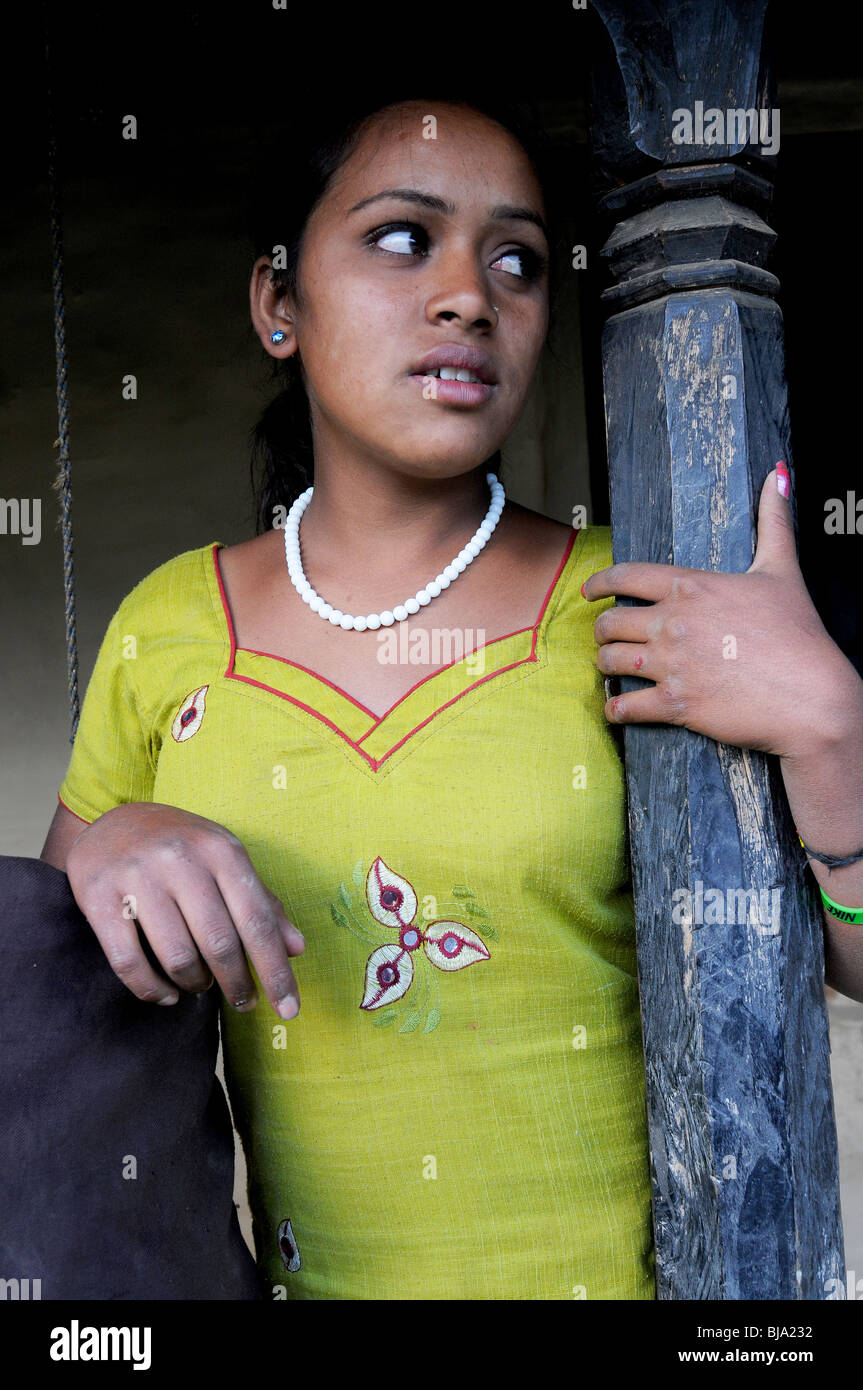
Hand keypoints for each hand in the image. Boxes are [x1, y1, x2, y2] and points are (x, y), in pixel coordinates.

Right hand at [65, 802, 304, 1018]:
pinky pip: (129, 962)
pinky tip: (167, 994)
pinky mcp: (99, 897)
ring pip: (177, 957)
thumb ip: (263, 903)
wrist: (114, 823)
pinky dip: (152, 990)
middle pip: (219, 943)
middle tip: (244, 1002)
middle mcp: (181, 859)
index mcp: (221, 850)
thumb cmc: (183, 849)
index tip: (289, 1009)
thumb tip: (296, 948)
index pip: (257, 921)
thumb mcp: (227, 862)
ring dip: (195, 984)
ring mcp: (138, 876)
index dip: (275, 970)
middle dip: (237, 984)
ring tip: (201, 985)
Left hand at [582, 465, 854, 758]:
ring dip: (605, 665)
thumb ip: (773, 521)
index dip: (599, 583)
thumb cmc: (798, 633)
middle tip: (606, 637)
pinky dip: (615, 709)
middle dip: (601, 630)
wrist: (812, 696)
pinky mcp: (675, 703)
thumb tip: (778, 475)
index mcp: (691, 587)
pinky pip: (625, 706)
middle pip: (609, 622)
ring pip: (609, 661)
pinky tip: (617, 709)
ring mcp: (671, 664)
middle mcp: (673, 623)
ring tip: (611, 668)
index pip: (625, 576)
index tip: (588, 591)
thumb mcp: (782, 569)